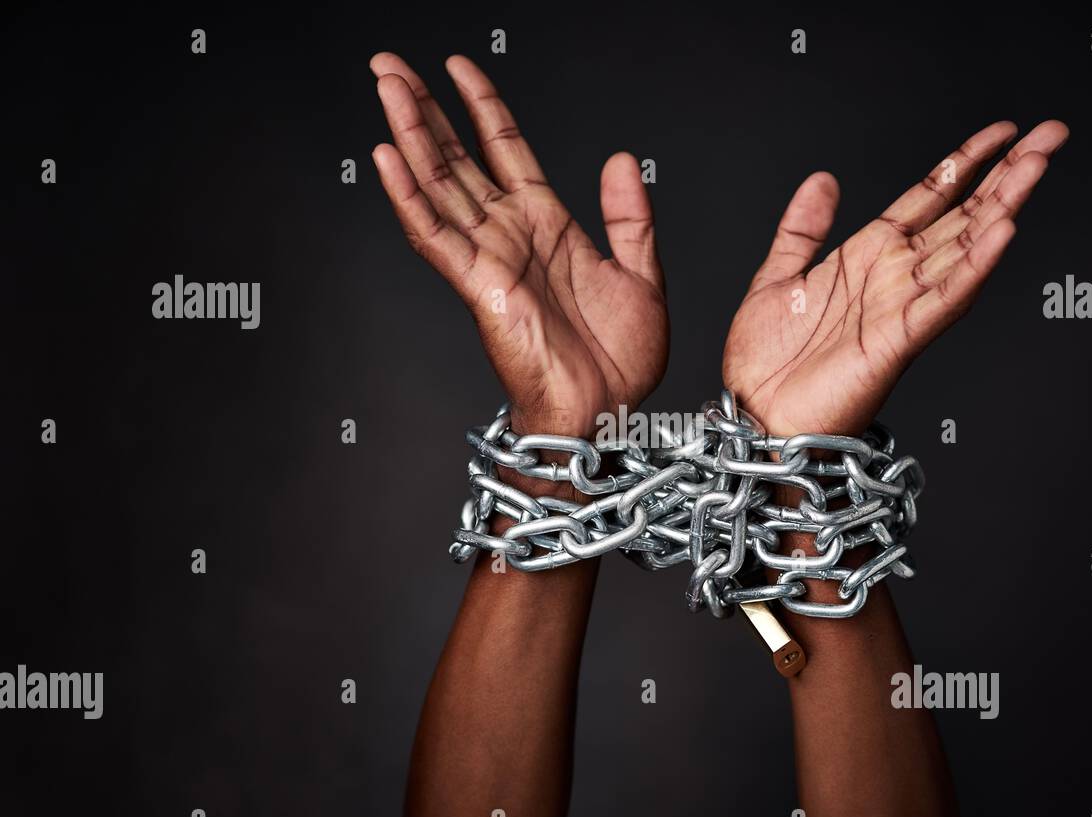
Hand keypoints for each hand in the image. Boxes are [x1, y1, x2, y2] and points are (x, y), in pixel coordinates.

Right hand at [369, 53, 666, 437]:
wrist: (605, 414)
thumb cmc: (618, 363)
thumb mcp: (641, 274)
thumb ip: (630, 217)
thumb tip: (623, 160)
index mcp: (546, 226)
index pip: (504, 149)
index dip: (481, 105)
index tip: (459, 67)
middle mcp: (510, 236)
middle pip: (457, 157)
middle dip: (423, 108)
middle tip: (390, 64)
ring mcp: (491, 259)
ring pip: (439, 184)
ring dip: (409, 134)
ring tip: (386, 86)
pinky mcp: (480, 288)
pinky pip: (436, 236)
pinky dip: (410, 198)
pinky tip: (388, 159)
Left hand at [723, 120, 1068, 437]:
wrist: (755, 419)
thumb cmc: (765, 365)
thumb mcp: (778, 277)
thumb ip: (802, 228)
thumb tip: (823, 180)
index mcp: (868, 259)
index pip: (931, 197)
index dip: (968, 163)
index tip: (1004, 133)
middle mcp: (893, 279)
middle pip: (964, 217)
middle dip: (1008, 175)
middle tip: (1050, 135)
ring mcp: (900, 309)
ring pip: (966, 250)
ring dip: (1003, 207)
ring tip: (1036, 168)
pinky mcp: (898, 341)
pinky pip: (943, 300)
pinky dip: (974, 268)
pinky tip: (1002, 233)